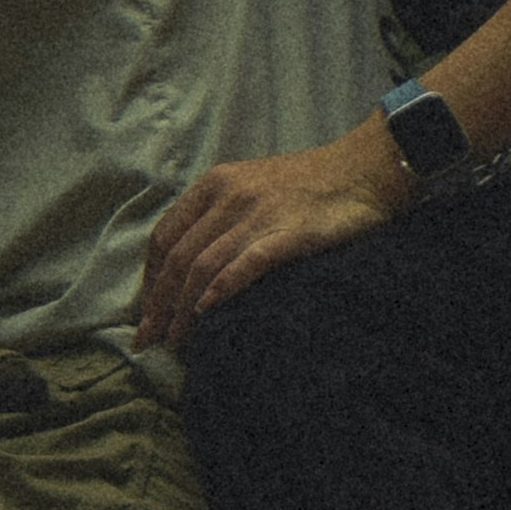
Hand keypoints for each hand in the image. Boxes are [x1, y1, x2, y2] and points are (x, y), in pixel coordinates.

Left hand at [133, 124, 407, 351]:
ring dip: (182, 308)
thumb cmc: (308, 183)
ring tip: (174, 340)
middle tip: (148, 338)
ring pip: (203, 266)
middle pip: (178, 257)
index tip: (147, 309)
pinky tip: (206, 313)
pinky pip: (244, 264)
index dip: (151, 277)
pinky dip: (220, 291)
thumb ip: (220, 213)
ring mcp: (257, 214)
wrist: (363, 169)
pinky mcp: (287, 233)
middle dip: (158, 303)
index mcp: (214, 184)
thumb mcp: (251, 185)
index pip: (165, 235)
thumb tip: (192, 262)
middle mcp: (228, 196)